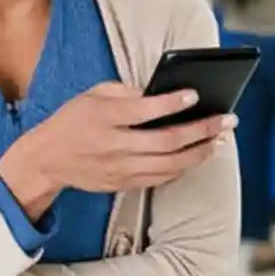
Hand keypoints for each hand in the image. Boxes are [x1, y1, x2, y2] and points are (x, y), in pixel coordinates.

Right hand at [0, 82, 235, 216]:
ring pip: (170, 164)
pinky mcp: (124, 183)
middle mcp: (115, 145)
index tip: (195, 94)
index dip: (172, 103)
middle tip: (227, 120)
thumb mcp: (94, 94)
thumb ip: (127, 92)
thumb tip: (162, 93)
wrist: (47, 159)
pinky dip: (184, 167)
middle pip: (166, 141)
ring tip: (220, 139)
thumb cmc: (73, 120)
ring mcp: (121, 168)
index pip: (144, 110)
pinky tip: (199, 155)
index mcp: (105, 117)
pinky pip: (161, 178)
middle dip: (201, 130)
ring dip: (200, 152)